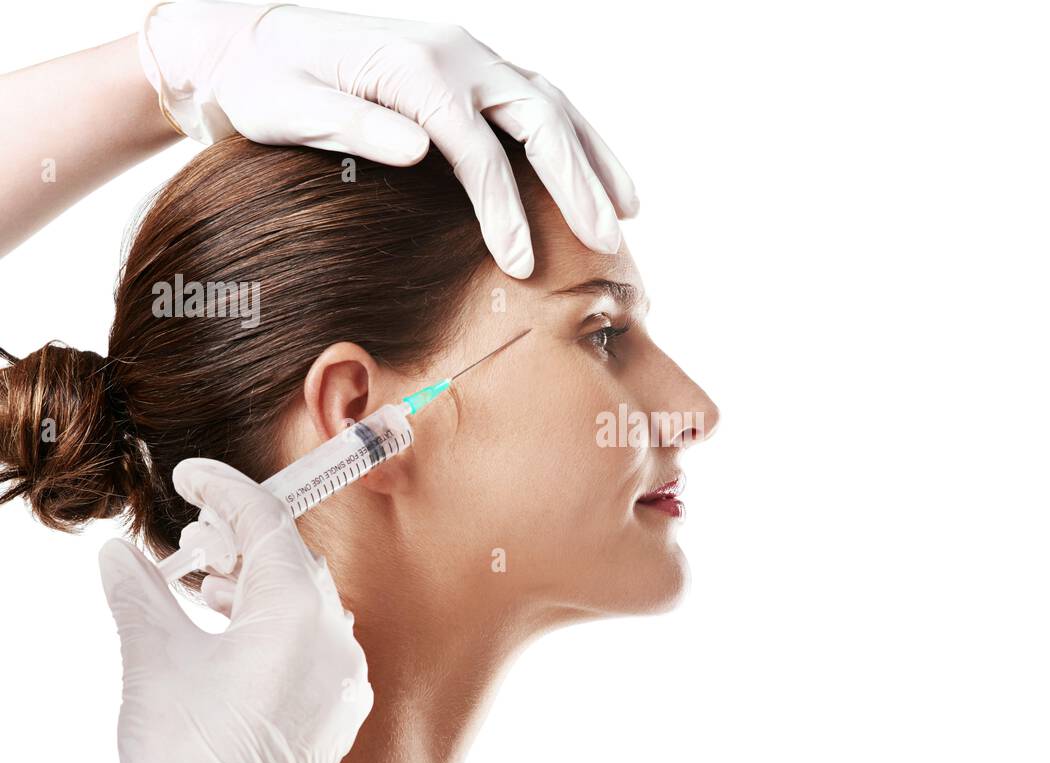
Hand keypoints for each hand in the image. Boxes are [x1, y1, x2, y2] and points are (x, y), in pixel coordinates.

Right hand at [99, 457, 373, 762]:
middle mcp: (337, 641)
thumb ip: (141, 593)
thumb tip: (120, 557)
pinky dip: (275, 629)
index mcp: (298, 613)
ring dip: (255, 587)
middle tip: (190, 544)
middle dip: (239, 543)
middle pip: (292, 562)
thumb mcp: (153, 658)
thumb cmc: (183, 756)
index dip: (225, 488)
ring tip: (203, 590)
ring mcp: (346, 681)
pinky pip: (316, 647)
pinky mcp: (341, 714)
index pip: (267, 522)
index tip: (191, 475)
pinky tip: (233, 639)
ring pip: (306, 606)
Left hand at [136, 0, 638, 277]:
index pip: (479, 149)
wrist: (250, 39)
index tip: (523, 264)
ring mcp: (468, 57)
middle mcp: (455, 54)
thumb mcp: (287, 108)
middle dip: (576, 185)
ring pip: (552, 105)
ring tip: (626, 212)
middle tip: (604, 243)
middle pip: (538, 119)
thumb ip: (353, 125)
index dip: (506, 210)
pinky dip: (576, 138)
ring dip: (593, 159)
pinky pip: (539, 100)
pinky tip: (600, 173)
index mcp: (414, 68)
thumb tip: (421, 149)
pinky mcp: (470, 70)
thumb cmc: (264, 85)